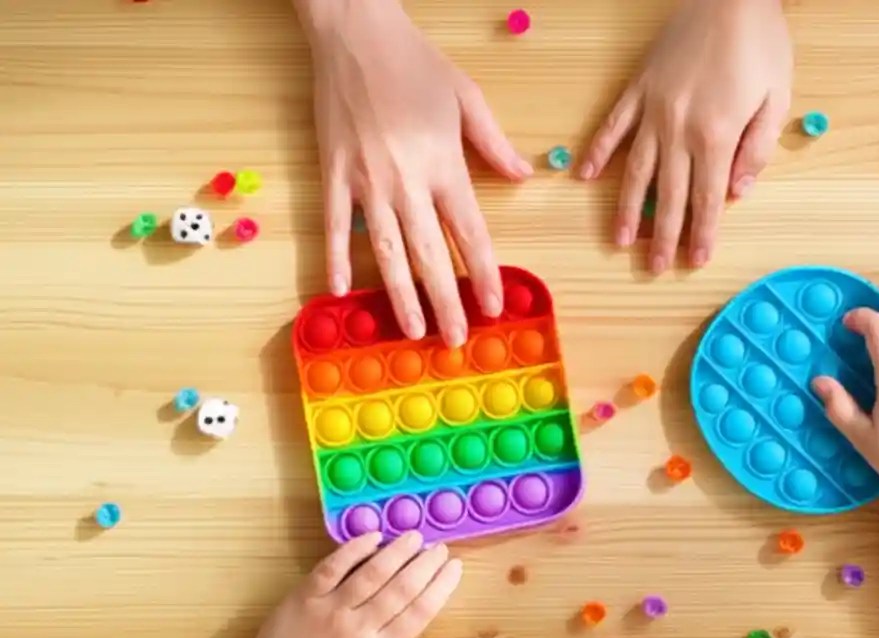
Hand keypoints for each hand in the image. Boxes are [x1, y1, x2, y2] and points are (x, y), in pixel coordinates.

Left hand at [179, 532, 463, 637]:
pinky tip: (374, 536)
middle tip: (439, 548)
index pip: (419, 613)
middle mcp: (357, 629)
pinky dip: (354, 549)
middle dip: (425, 564)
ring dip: (397, 552)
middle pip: (400, 589)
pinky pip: (332, 567)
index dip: (441, 587)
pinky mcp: (305, 596)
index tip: (454, 567)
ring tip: (414, 536)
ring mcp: (329, 610)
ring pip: (371, 574)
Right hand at [299, 0, 531, 344]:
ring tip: (409, 332)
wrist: (355, 33)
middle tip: (455, 340)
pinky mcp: (332, 174)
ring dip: (399, 296)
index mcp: (444, 165)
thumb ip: (494, 144)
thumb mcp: (467, 98)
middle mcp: (407, 182)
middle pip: (430, 255)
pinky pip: (332, 226)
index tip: (494, 307)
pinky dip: (334, 259)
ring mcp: (365, 181)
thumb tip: (522, 178)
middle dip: (445, 302)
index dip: (484, 274)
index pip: (470, 233)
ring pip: (385, 251)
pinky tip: (339, 290)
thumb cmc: (415, 63)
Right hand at [579, 0, 791, 272]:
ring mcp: (653, 108)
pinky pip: (613, 127)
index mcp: (716, 134)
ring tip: (620, 239)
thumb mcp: (776, 98)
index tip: (695, 261)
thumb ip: (756, 149)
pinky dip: (598, 153)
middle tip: (655, 267)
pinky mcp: (637, 88)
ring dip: (626, 207)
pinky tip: (585, 178)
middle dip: (663, 234)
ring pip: (636, 169)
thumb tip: (737, 192)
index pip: (708, 197)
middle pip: (668, 193)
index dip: (702, 231)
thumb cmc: (761, 44)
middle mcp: (679, 128)